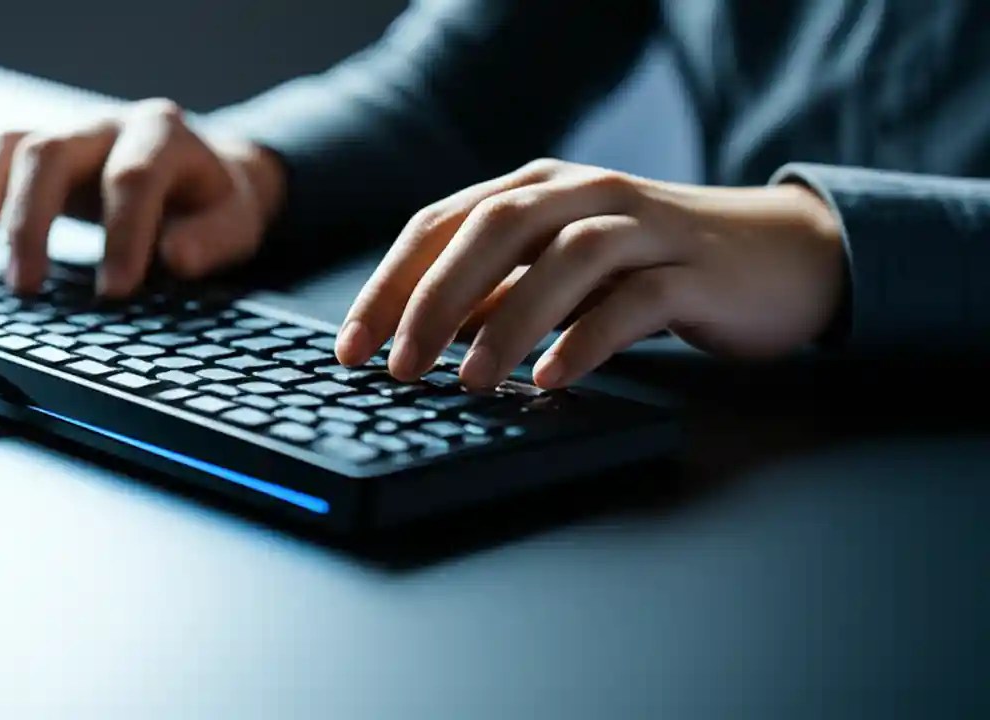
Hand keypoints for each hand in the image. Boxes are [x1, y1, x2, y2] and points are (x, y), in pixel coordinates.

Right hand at [0, 99, 285, 295]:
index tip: (116, 291)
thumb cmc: (210, 204)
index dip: (122, 235)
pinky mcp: (34, 149)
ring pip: (6, 146)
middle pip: (49, 153)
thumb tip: (176, 257)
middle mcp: (104, 125)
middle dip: (31, 221)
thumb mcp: (234, 223)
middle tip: (25, 286)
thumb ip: (211, 240)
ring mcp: (64, 131)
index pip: (131, 178)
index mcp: (161, 134)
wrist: (199, 173)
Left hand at [335, 159, 845, 388]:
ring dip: (507, 322)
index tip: (352, 347)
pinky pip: (632, 301)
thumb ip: (497, 293)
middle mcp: (584, 193)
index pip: (442, 223)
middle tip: (399, 367)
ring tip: (470, 383)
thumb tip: (422, 335)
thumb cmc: (651, 267)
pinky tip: (550, 379)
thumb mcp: (560, 275)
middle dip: (434, 299)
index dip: (389, 284)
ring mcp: (642, 227)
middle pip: (494, 227)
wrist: (780, 256)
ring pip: (563, 257)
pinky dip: (585, 339)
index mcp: (538, 188)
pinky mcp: (692, 271)